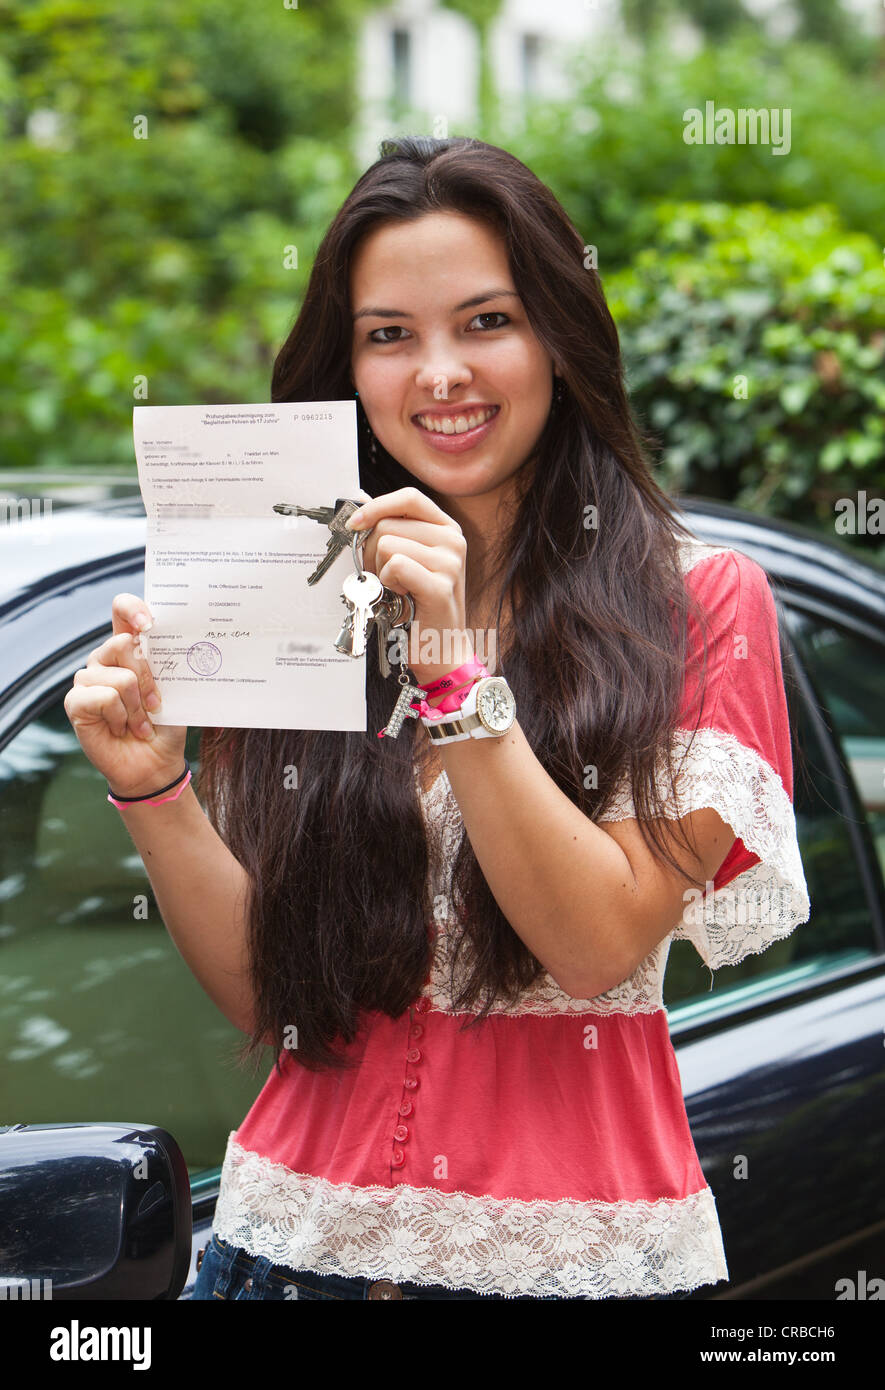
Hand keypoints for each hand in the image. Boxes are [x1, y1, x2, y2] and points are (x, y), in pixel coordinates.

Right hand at [63, 593, 188, 799]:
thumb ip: (165, 665)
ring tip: (139, 723)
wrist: (154, 763)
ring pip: (119, 677)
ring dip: (137, 706)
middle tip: (155, 704)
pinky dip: (120, 717)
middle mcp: (105, 659)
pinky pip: (104, 698)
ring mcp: (87, 679)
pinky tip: (120, 728)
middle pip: (122, 643)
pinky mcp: (76, 702)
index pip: (121, 610)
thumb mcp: (174, 691)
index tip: (149, 624)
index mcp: (129, 648)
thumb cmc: (165, 725)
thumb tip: (167, 642)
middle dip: (147, 677)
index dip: (132, 608)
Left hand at [346, 487, 473, 688]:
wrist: (442, 650)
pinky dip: (388, 584)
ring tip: (398, 590)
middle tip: (383, 577)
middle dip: (371, 551)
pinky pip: (395, 566)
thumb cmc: (421, 607)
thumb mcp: (409, 560)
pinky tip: (402, 597)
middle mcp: (454, 540)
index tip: (354, 524)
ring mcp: (451, 562)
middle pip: (388, 524)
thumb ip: (392, 530)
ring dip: (380, 572)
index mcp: (447, 528)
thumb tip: (360, 503)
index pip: (408, 497)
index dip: (376, 506)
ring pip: (387, 545)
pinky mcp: (441, 586)